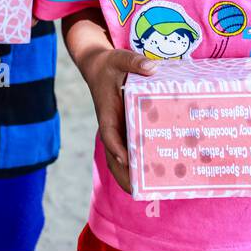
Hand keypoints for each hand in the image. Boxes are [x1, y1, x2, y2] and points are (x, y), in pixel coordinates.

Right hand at [78, 47, 157, 194]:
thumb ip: (134, 61)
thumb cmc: (109, 63)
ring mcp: (116, 130)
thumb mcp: (119, 58)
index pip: (109, 134)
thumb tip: (152, 68)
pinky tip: (153, 173)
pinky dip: (136, 165)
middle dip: (124, 175)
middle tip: (139, 191)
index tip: (128, 159)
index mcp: (107, 112)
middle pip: (113, 156)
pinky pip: (128, 150)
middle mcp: (111, 126)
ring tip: (147, 192)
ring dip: (129, 176)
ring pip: (119, 158)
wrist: (97, 66)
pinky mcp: (122, 130)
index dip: (117, 148)